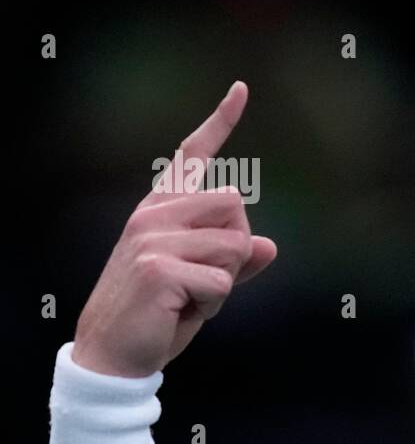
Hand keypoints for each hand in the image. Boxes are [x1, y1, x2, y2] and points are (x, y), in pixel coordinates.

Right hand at [72, 82, 277, 376]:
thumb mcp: (205, 285)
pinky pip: (224, 281)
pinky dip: (214, 304)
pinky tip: (181, 310)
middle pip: (237, 206)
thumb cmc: (160, 316)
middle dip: (237, 250)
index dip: (220, 122)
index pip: (193, 157)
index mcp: (162, 209)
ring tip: (188, 297)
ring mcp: (152, 236)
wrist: (115, 354)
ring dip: (225, 282)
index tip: (241, 89)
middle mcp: (155, 214)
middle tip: (203, 281)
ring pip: (235, 245)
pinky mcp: (158, 265)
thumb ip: (236, 263)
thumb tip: (271, 247)